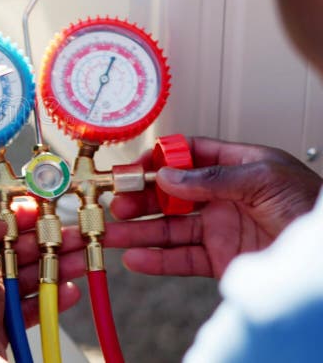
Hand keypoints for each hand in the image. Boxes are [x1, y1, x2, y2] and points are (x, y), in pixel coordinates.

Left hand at [0, 203, 81, 361]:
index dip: (16, 216)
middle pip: (12, 250)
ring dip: (55, 267)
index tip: (40, 211)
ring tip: (80, 260)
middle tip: (71, 236)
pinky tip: (68, 291)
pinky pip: (29, 304)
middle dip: (46, 242)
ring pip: (25, 276)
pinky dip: (49, 297)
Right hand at [103, 137, 321, 278]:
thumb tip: (169, 175)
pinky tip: (136, 257)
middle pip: (169, 194)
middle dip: (140, 198)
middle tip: (118, 202)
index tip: (136, 167)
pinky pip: (181, 259)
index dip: (159, 160)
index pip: (187, 156)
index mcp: (235, 166)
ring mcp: (219, 228)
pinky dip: (157, 260)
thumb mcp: (264, 178)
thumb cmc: (311, 206)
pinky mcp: (219, 259)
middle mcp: (222, 197)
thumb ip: (213, 178)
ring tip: (113, 232)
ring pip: (168, 228)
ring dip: (139, 231)